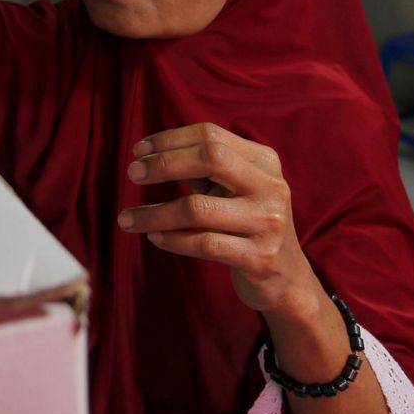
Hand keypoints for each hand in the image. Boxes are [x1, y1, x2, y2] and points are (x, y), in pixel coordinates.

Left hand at [117, 123, 318, 316]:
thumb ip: (202, 168)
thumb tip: (149, 153)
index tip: (138, 151)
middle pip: (210, 159)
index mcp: (264, 161)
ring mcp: (268, 223)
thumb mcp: (232, 188)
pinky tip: (154, 237)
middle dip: (164, 164)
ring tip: (127, 219)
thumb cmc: (247, 223)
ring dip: (154, 213)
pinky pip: (203, 243)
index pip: (211, 136)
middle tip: (132, 173)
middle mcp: (271, 186)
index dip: (170, 140)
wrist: (286, 277)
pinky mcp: (260, 258)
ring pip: (197, 208)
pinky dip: (172, 240)